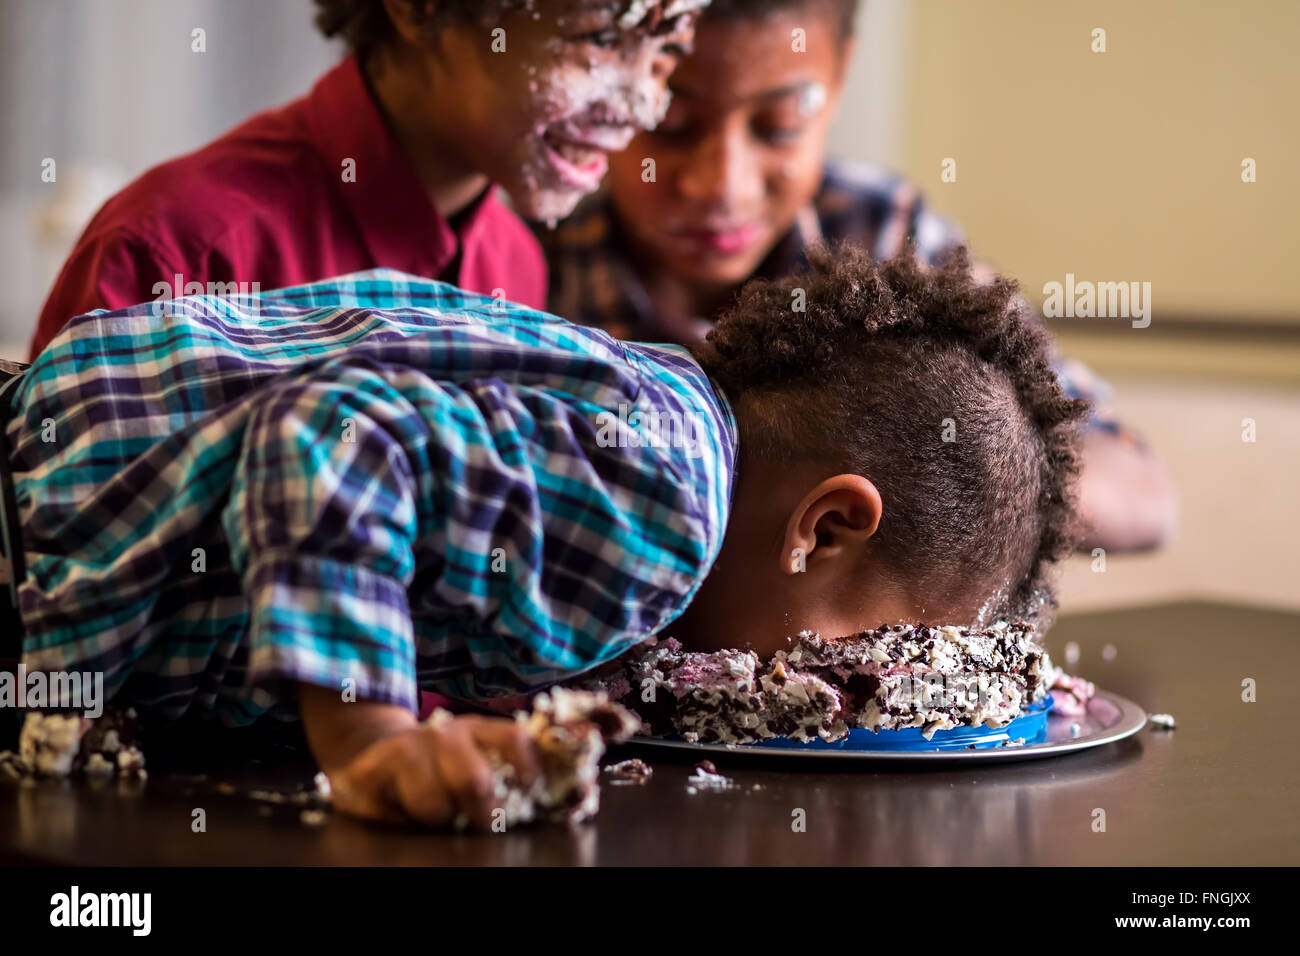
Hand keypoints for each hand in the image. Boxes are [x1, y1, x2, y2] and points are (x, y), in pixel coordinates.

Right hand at [328, 713, 542, 828]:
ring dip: (436, 818)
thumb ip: (502, 771)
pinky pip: (396, 814)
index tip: (530, 794)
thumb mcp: (470, 756)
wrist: (371, 748)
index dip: (528, 768)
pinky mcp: (370, 769)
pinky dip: (403, 823)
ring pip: (433, 803)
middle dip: (480, 811)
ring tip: (432, 811)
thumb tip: (546, 797)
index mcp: (474, 729)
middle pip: (474, 780)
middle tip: (478, 821)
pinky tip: (399, 809)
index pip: (514, 737)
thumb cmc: (433, 765)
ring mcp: (405, 748)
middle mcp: (442, 734)